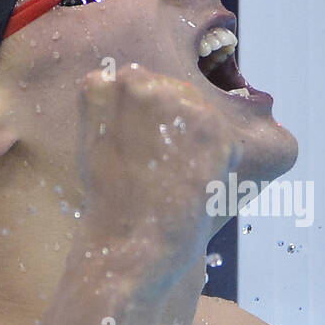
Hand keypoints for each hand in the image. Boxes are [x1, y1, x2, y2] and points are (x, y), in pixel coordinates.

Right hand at [76, 63, 238, 284]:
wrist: (129, 242)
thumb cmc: (111, 204)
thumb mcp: (94, 144)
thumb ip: (113, 109)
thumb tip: (136, 87)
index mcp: (103, 84)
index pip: (140, 84)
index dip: (148, 121)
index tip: (141, 150)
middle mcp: (139, 82)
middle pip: (179, 97)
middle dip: (179, 129)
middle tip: (161, 170)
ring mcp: (177, 100)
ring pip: (206, 118)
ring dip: (201, 149)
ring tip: (174, 179)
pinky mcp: (213, 126)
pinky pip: (231, 143)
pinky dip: (221, 167)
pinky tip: (193, 186)